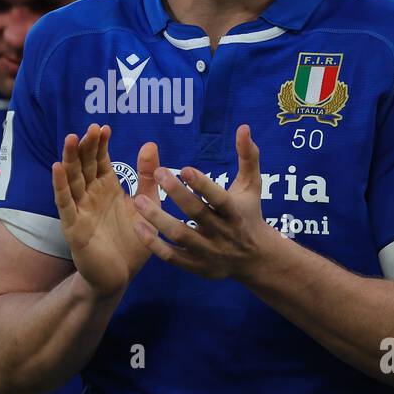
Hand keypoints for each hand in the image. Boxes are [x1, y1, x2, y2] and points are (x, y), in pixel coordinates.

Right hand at [52, 123, 156, 298]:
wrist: (120, 276)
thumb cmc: (132, 241)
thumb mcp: (147, 204)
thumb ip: (147, 177)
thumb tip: (149, 143)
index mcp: (107, 188)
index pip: (100, 160)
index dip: (100, 144)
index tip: (104, 127)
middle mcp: (91, 195)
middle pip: (85, 165)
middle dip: (86, 147)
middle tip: (90, 128)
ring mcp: (80, 209)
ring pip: (72, 180)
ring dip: (70, 159)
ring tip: (71, 138)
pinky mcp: (73, 227)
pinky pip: (65, 204)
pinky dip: (60, 186)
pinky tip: (57, 168)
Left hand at [131, 124, 275, 279]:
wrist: (256, 259)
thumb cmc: (249, 213)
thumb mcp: (252, 186)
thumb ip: (248, 156)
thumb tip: (243, 127)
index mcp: (236, 212)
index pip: (219, 198)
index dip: (203, 185)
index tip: (185, 168)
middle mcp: (222, 233)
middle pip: (197, 214)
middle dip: (177, 195)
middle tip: (158, 172)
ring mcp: (208, 252)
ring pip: (180, 236)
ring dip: (158, 219)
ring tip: (138, 200)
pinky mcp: (196, 266)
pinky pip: (171, 257)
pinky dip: (154, 244)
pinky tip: (137, 225)